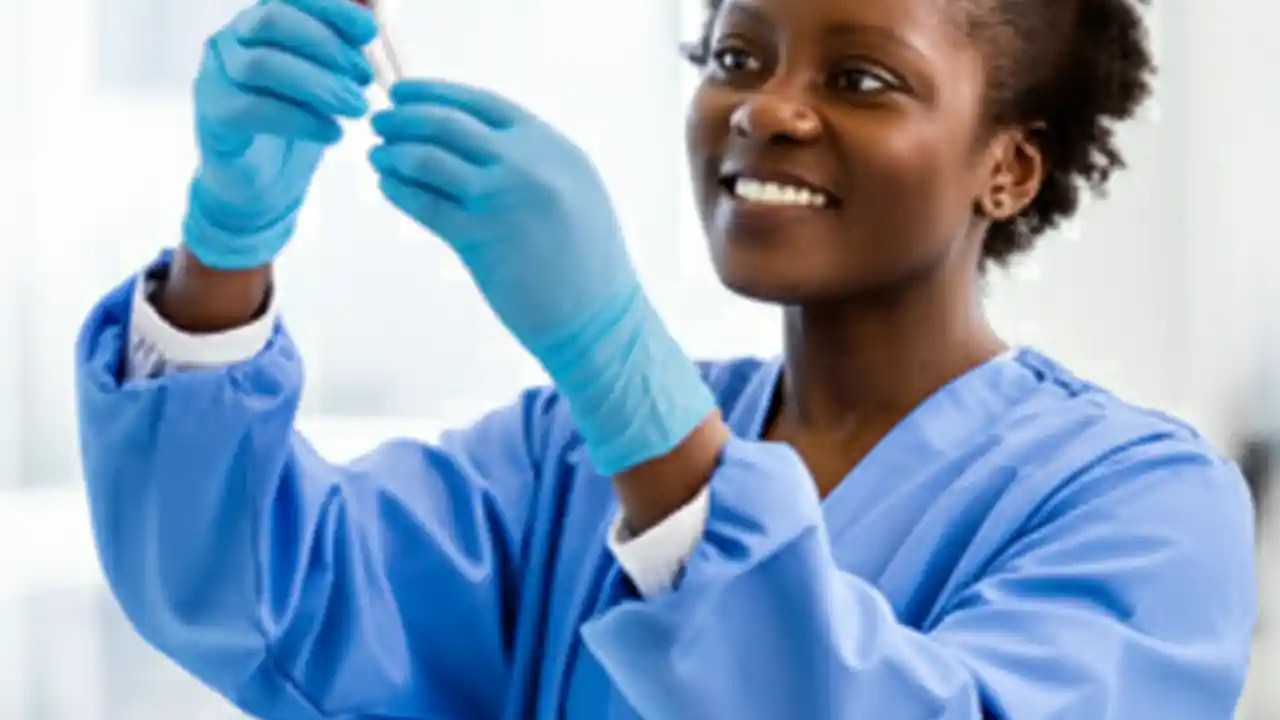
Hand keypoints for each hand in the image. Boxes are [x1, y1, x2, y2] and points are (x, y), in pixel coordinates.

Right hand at [184, 0, 377, 269]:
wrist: (262, 184)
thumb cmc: (296, 124)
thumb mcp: (326, 83)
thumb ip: (342, 52)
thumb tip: (369, 22)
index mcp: (258, 24)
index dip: (332, 9)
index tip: (370, 32)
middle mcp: (229, 41)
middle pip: (272, 21)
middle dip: (327, 46)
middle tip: (365, 79)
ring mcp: (215, 77)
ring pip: (262, 65)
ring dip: (319, 85)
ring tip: (358, 109)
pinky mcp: (213, 117)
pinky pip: (252, 109)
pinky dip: (301, 121)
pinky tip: (333, 133)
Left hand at [368, 80, 635, 350]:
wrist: (597, 318)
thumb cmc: (585, 260)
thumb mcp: (574, 189)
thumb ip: (533, 160)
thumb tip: (473, 139)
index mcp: (552, 146)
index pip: (482, 104)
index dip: (435, 93)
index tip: (404, 93)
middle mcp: (527, 164)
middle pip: (447, 123)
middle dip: (404, 117)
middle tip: (379, 121)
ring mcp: (502, 199)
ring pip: (427, 159)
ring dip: (393, 152)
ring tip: (378, 154)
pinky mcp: (479, 238)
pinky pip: (424, 203)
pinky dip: (397, 189)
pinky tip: (387, 186)